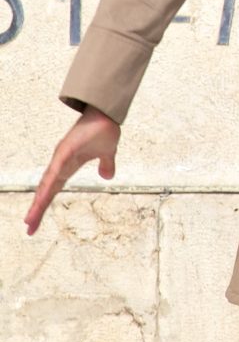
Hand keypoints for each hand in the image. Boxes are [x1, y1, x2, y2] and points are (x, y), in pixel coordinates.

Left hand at [24, 109, 119, 237]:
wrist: (106, 113)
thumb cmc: (103, 129)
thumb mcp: (107, 154)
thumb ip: (106, 165)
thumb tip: (107, 176)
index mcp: (67, 167)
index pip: (52, 190)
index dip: (43, 206)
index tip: (35, 221)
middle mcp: (59, 163)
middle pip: (45, 190)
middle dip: (37, 210)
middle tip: (29, 227)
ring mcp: (61, 157)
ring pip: (47, 183)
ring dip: (39, 201)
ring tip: (30, 218)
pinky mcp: (66, 150)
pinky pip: (56, 170)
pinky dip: (49, 183)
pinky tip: (44, 194)